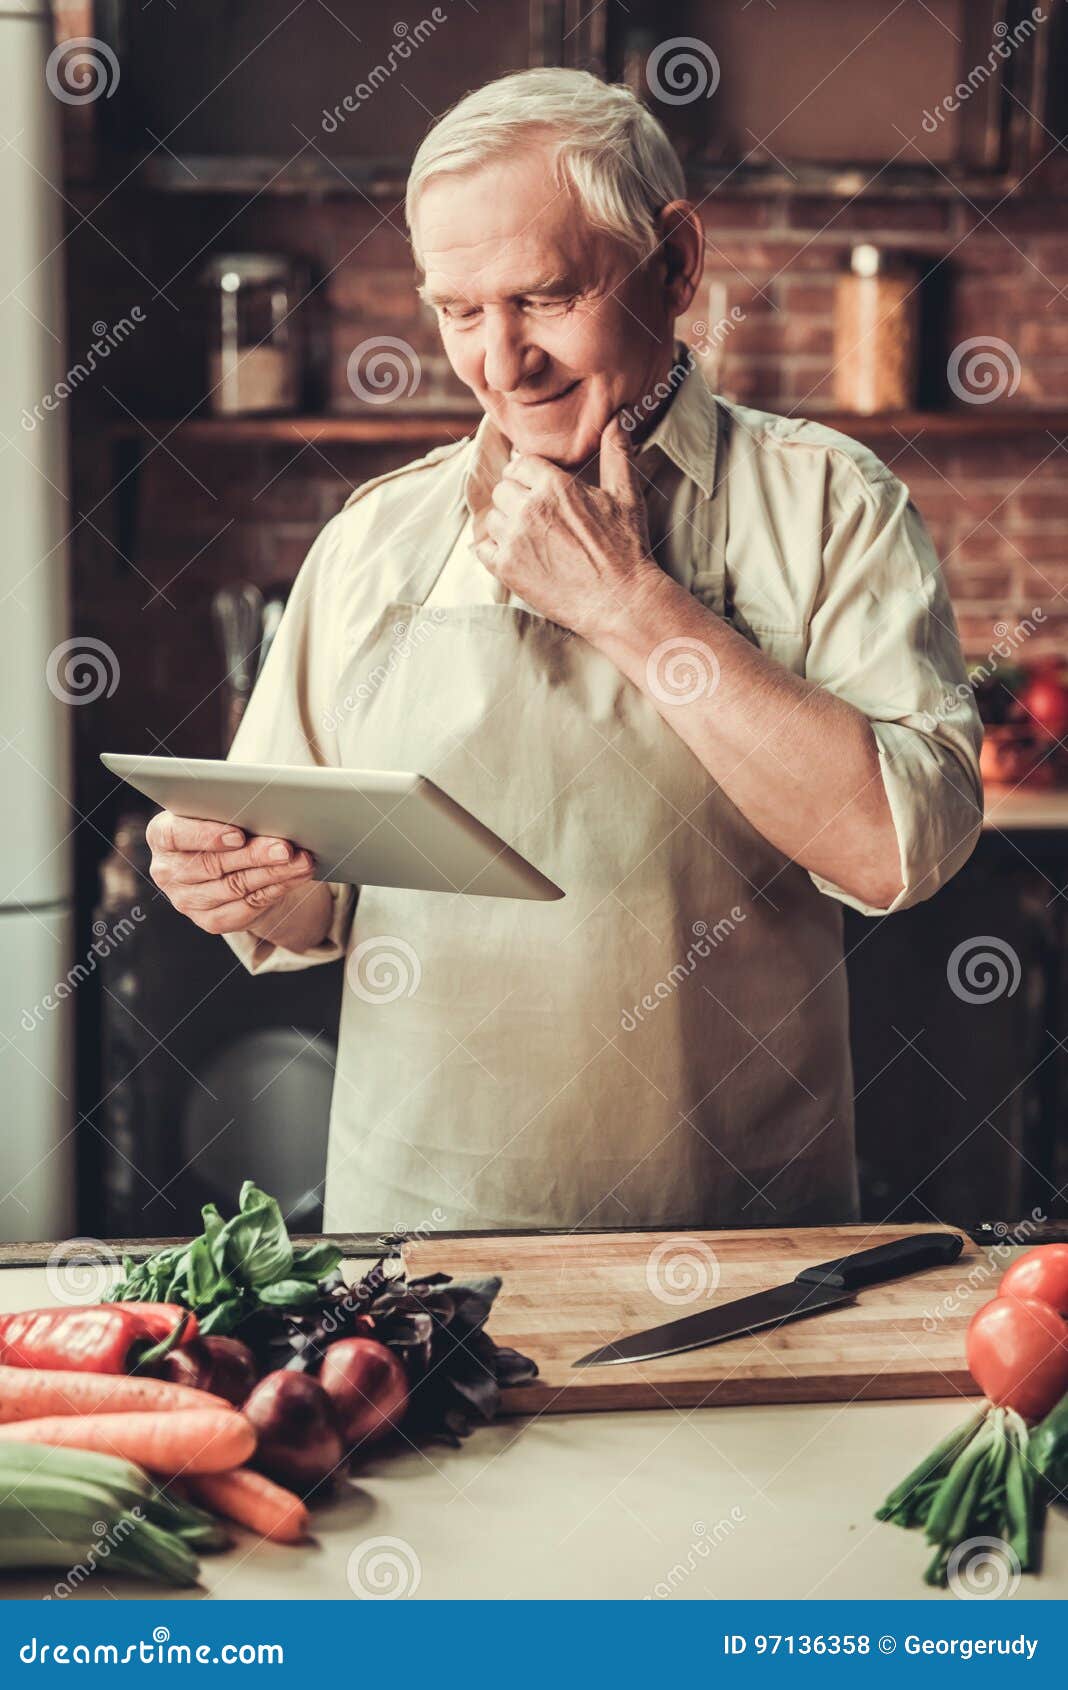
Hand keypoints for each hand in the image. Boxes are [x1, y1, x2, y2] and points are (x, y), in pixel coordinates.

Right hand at [145, 811, 315, 935]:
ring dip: (274, 874)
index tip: (238, 835)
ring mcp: (186, 900)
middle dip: (254, 855)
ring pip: (236, 887)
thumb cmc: (223, 824)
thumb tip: (268, 810)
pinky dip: (276, 891)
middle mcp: (168, 871)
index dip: (207, 835)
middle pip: (214, 864)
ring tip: (301, 861)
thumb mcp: (219, 811)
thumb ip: (231, 809)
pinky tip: (296, 878)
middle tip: (285, 848)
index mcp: (162, 836)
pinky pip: (246, 908)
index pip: (176, 835)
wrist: (227, 862)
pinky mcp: (209, 921)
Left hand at [473, 416, 657, 641]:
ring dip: (504, 522)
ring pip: (491, 517)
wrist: (620, 601)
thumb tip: (618, 418)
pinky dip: (490, 548)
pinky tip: (507, 551)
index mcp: (555, 486)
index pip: (521, 463)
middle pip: (502, 488)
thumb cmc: (627, 548)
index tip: (532, 483)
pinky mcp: (507, 569)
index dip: (526, 472)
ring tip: (525, 533)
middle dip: (514, 496)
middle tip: (531, 511)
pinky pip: (481, 548)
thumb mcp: (627, 495)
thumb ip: (617, 453)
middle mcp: (529, 509)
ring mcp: (515, 540)